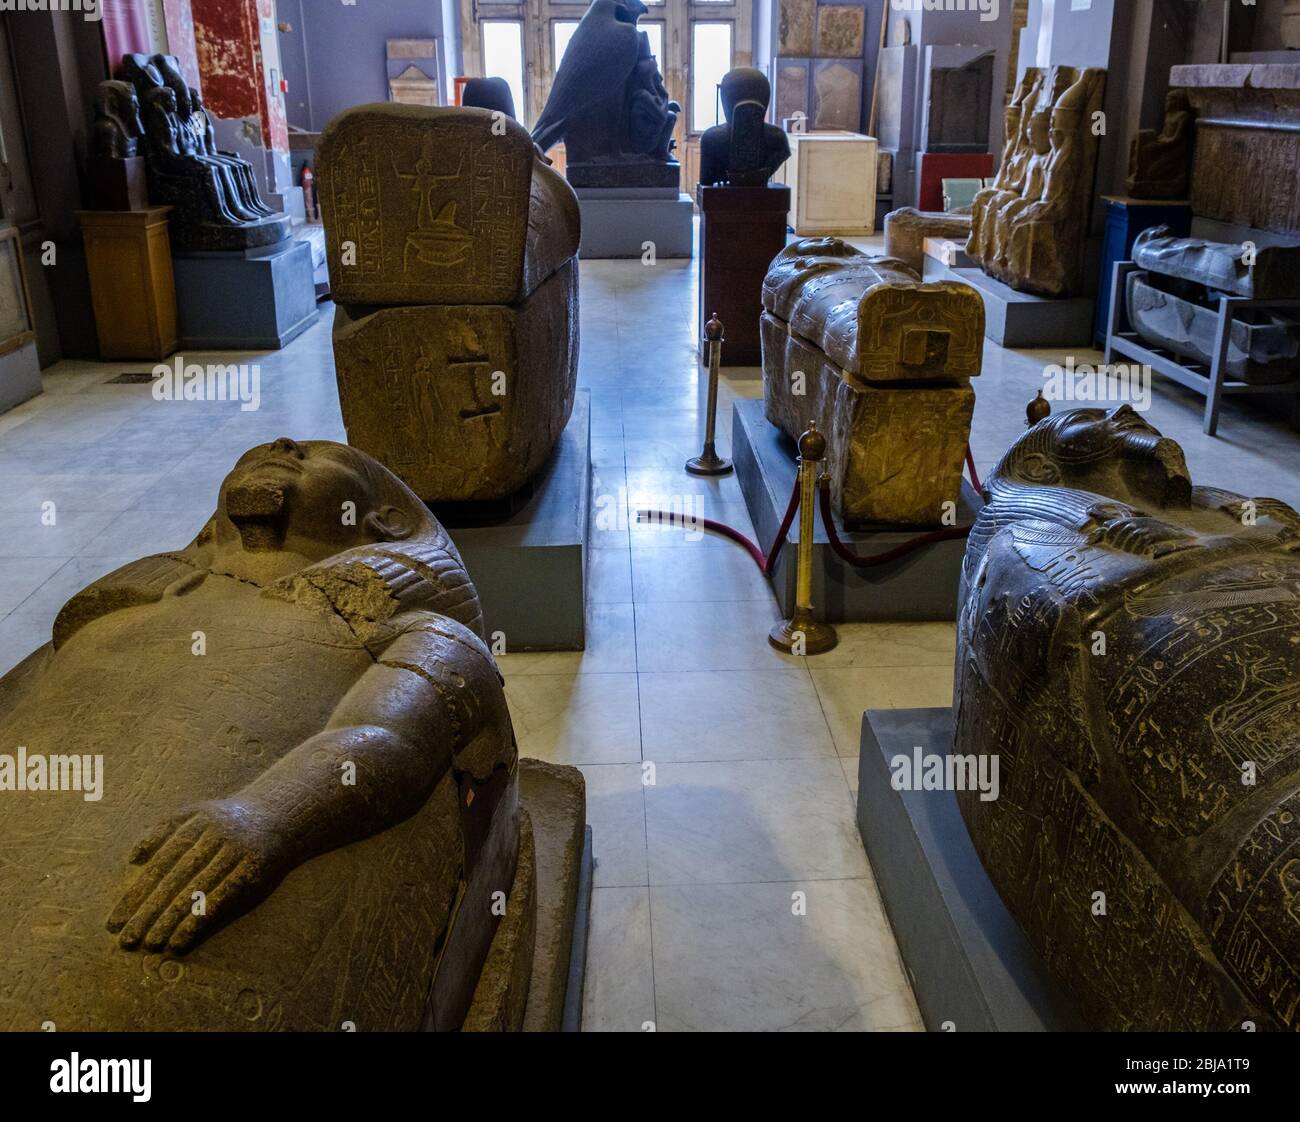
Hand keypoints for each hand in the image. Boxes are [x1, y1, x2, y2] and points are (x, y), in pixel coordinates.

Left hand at [107, 798, 290, 953]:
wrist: (282, 815)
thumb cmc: (230, 819)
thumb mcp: (198, 812)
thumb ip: (164, 829)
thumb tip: (133, 857)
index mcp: (197, 821)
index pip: (159, 863)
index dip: (135, 894)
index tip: (115, 922)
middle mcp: (215, 834)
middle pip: (173, 879)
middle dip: (146, 912)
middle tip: (125, 941)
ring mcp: (236, 851)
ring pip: (194, 891)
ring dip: (168, 921)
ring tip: (149, 945)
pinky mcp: (254, 869)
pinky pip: (219, 899)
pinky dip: (196, 921)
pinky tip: (179, 940)